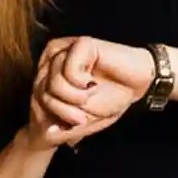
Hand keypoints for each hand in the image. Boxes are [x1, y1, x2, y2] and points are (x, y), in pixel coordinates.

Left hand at [26, 37, 153, 149]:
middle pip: (42, 93)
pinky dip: (81, 83)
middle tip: (83, 114)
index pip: (37, 99)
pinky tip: (92, 82)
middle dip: (64, 111)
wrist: (140, 82)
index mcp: (49, 75)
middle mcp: (54, 60)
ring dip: (75, 98)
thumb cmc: (113, 97)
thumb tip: (46, 133)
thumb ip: (65, 128)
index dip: (54, 116)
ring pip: (53, 83)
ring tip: (91, 94)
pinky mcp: (81, 44)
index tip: (76, 121)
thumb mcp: (85, 119)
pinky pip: (68, 71)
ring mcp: (67, 50)